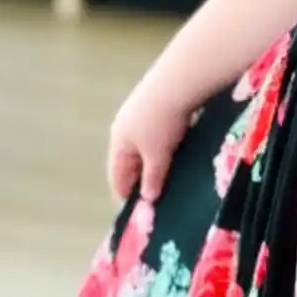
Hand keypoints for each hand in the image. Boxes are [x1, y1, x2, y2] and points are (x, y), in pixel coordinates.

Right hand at [107, 79, 192, 201]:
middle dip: (141, 179)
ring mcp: (140, 116)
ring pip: (145, 149)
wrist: (178, 83)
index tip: (139, 213)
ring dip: (155, 164)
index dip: (127, 195)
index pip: (117, 177)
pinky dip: (165, 148)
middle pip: (129, 162)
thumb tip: (148, 198)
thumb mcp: (157, 154)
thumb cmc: (162, 122)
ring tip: (170, 178)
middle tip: (157, 198)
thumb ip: (153, 177)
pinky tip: (179, 154)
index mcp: (118, 142)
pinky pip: (158, 136)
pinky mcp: (158, 108)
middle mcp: (124, 128)